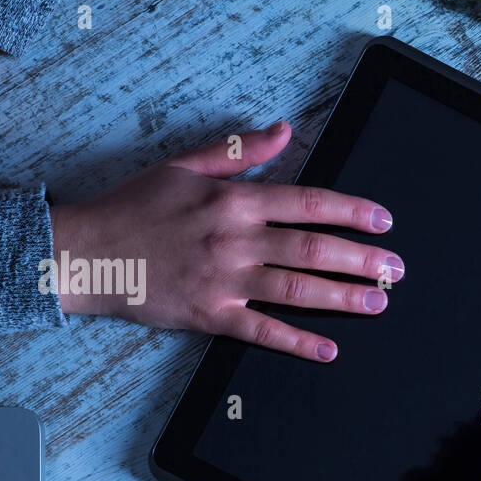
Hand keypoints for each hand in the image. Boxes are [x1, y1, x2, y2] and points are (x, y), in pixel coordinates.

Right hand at [50, 120, 403, 361]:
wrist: (84, 250)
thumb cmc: (134, 207)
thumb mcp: (185, 165)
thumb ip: (240, 151)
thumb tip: (284, 130)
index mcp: (234, 199)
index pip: (309, 203)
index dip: (353, 212)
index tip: (384, 221)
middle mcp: (235, 238)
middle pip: (313, 249)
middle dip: (362, 260)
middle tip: (395, 270)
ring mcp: (224, 279)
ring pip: (296, 290)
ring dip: (343, 298)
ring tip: (377, 304)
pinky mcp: (210, 314)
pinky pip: (262, 331)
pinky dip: (298, 343)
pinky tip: (328, 350)